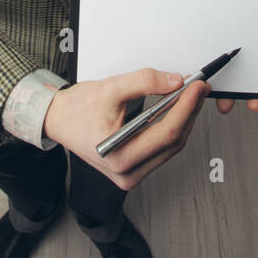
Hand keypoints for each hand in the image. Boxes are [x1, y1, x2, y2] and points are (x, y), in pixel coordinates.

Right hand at [43, 67, 209, 189]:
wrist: (58, 120)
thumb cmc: (77, 108)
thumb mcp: (110, 88)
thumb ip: (144, 82)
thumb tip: (176, 82)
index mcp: (118, 156)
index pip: (166, 133)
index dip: (186, 108)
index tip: (197, 87)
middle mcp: (126, 173)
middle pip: (173, 142)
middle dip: (189, 112)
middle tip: (199, 88)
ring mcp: (131, 175)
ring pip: (171, 148)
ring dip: (184, 120)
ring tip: (191, 97)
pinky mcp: (134, 170)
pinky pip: (162, 150)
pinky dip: (172, 129)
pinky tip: (177, 111)